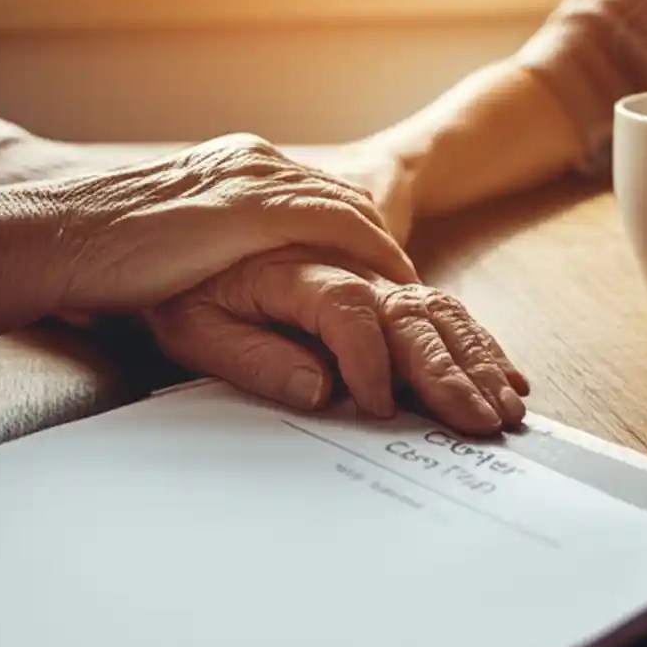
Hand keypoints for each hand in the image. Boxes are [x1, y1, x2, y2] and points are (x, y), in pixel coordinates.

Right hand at [0, 134, 416, 361]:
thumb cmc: (103, 251)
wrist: (62, 237)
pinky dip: (371, 249)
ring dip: (382, 246)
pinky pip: (337, 223)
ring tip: (407, 286)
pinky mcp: (254, 207)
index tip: (373, 266)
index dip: (349, 228)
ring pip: (347, 205)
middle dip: (375, 237)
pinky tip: (390, 279)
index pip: (310, 191)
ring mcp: (253, 177)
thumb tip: (232, 270)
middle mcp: (249, 159)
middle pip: (338, 193)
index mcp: (229, 163)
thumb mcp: (173, 239)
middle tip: (403, 282)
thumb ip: (213, 240)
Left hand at [147, 248, 528, 434]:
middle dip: (447, 364)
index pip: (344, 305)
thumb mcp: (188, 324)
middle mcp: (326, 245)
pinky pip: (420, 293)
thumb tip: (323, 391)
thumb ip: (254, 357)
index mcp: (280, 256)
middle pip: (402, 303)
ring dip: (468, 350)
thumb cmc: (164, 283)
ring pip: (424, 298)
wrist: (140, 229)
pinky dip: (459, 331)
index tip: (381, 408)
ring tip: (506, 399)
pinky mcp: (359, 262)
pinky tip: (491, 364)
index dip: (368, 358)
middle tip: (480, 417)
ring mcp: (349, 252)